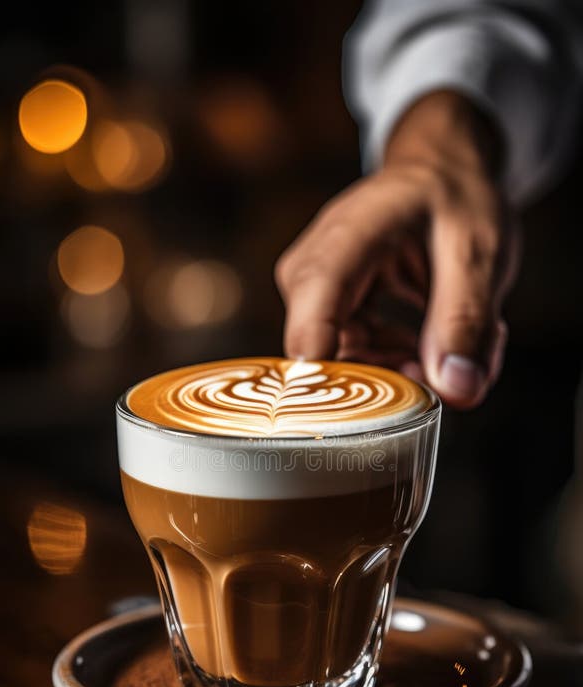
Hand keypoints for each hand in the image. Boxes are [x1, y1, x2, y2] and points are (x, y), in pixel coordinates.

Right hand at [276, 91, 517, 408]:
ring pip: (342, 364)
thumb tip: (457, 391)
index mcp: (346, 239)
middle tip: (456, 360)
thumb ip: (467, 322)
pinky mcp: (322, 309)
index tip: (356, 410)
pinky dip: (394, 360)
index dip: (326, 371)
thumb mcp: (478, 254)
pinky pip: (351, 357)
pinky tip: (427, 345)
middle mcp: (311, 268)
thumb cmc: (453, 200)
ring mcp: (310, 291)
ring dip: (401, 368)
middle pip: (329, 356)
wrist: (436, 175)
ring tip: (450, 343)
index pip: (314, 316)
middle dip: (395, 374)